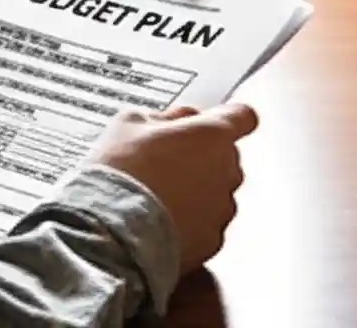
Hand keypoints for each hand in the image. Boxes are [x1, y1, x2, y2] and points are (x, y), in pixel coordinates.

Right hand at [88, 103, 258, 273]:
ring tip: (155, 196)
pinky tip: (158, 220)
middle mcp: (227, 171)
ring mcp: (223, 209)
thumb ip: (162, 116)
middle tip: (162, 161)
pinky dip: (188, 223)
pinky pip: (206, 226)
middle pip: (225, 158)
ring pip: (216, 194)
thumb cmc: (122, 171)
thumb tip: (174, 120)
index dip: (226, 118)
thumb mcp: (129, 123)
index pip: (242, 117)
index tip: (212, 123)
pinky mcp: (213, 241)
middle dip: (199, 158)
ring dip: (194, 192)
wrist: (114, 225)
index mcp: (212, 135)